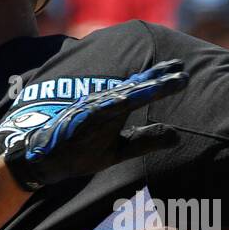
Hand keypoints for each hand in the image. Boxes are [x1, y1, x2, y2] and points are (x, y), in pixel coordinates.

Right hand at [2, 61, 187, 191]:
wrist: (46, 160)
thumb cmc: (81, 151)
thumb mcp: (119, 150)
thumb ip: (146, 141)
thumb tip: (177, 136)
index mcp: (115, 109)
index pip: (141, 90)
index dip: (161, 81)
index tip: (182, 72)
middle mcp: (105, 103)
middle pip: (135, 87)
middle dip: (159, 79)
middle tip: (182, 70)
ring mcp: (91, 109)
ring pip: (121, 95)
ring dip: (142, 89)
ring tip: (164, 83)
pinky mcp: (79, 119)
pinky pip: (98, 110)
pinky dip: (113, 103)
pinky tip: (127, 99)